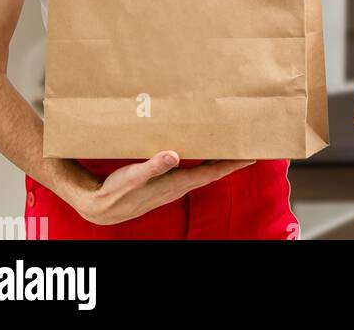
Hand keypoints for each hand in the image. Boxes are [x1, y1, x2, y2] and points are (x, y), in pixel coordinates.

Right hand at [67, 151, 253, 225]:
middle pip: (213, 171)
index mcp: (177, 182)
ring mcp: (175, 186)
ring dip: (219, 161)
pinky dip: (203, 162)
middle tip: (248, 145)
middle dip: (231, 160)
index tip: (251, 155)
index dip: (232, 164)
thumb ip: (153, 166)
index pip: (212, 172)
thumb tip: (173, 155)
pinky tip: (202, 154)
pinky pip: (193, 172)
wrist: (103, 208)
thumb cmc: (117, 192)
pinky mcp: (167, 184)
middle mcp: (181, 185)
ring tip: (231, 147)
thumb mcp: (133, 176)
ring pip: (204, 172)